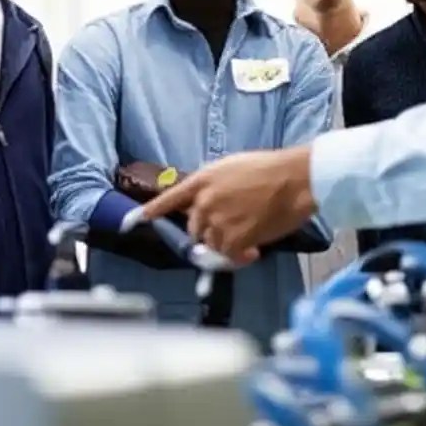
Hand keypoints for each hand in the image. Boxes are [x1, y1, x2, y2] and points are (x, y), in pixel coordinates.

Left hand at [137, 146, 316, 261]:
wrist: (294, 179)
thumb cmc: (271, 170)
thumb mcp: (232, 168)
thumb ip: (212, 187)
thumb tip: (206, 204)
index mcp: (202, 180)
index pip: (168, 199)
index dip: (149, 212)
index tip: (130, 222)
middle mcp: (204, 202)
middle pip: (193, 229)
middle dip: (210, 232)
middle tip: (234, 228)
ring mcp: (217, 221)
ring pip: (211, 244)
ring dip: (227, 245)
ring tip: (249, 235)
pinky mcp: (233, 239)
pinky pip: (228, 256)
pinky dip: (239, 257)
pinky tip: (253, 249)